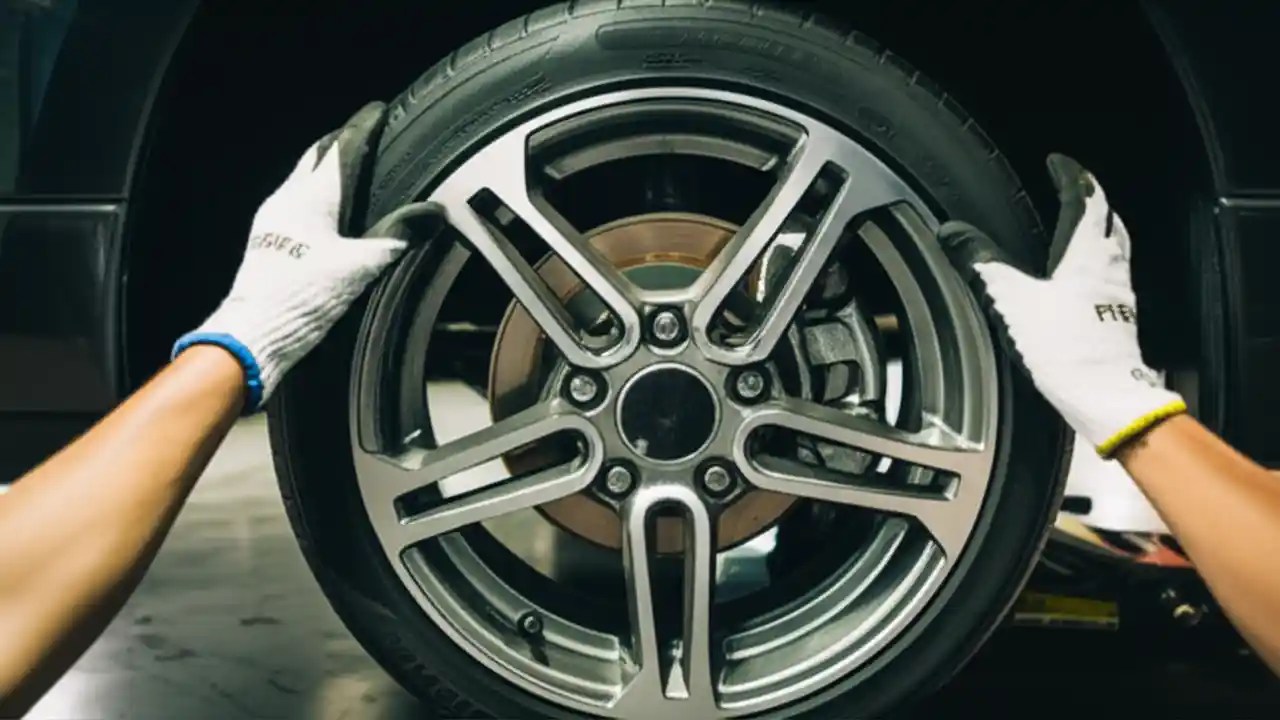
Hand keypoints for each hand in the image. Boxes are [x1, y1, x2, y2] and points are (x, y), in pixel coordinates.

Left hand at [172, 102, 438, 410]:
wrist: (253, 333)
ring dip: (324, 168)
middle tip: (362, 135)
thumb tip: (433, 214)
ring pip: (301, 178)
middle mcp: (287, 199)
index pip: (342, 147)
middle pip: (316, 156)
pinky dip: (312, 194)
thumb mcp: (361, 267)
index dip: (363, 127)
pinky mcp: (266, 240)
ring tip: (348, 170)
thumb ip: (398, 235)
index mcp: (312, 196)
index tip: (377, 112)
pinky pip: (291, 202)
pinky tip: (323, 214)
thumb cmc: (300, 298)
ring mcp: (272, 219)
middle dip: (340, 141)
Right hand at [938, 154, 1185, 456]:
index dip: (1069, 174)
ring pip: (1115, 245)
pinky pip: (1112, 275)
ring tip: (1077, 229)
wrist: (1105, 396)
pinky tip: (1081, 280)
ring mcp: (1119, 292)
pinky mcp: (1119, 317)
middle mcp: (1110, 265)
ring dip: (1098, 229)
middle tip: (1071, 190)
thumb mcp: (1011, 301)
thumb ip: (981, 264)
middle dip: (1090, 198)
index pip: (1084, 196)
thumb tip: (952, 233)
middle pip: (1108, 218)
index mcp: (1087, 251)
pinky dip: (1098, 262)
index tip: (1056, 163)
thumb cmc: (1066, 348)